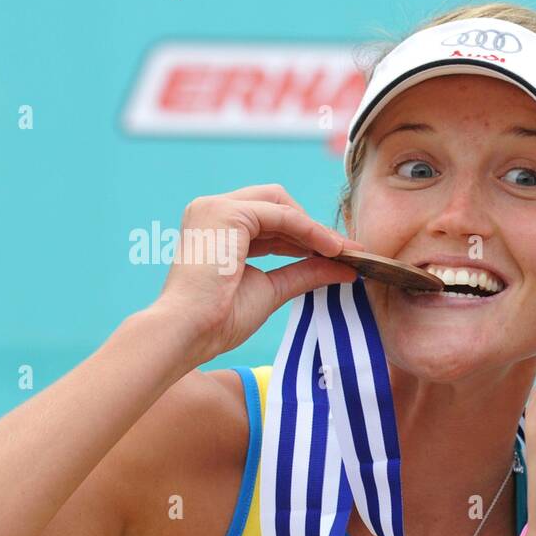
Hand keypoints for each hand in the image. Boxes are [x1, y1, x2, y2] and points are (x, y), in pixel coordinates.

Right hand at [148, 183, 361, 365]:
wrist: (189, 331)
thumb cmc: (220, 319)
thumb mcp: (272, 289)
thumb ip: (306, 273)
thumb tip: (345, 268)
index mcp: (217, 228)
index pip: (270, 221)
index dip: (305, 236)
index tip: (339, 254)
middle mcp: (213, 210)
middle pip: (276, 203)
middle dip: (312, 226)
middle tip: (345, 251)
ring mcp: (216, 207)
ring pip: (281, 205)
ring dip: (315, 229)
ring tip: (344, 252)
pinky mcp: (227, 212)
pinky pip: (282, 214)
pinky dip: (310, 230)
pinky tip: (331, 248)